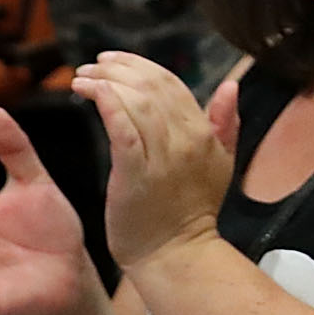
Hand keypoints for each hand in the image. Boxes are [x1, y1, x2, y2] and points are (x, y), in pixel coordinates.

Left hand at [74, 54, 236, 272]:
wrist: (177, 255)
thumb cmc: (191, 212)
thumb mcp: (220, 164)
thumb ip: (225, 123)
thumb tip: (230, 86)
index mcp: (204, 134)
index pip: (172, 84)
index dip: (141, 66)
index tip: (114, 59)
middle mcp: (186, 140)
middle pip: (152, 87)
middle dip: (119, 68)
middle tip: (94, 64)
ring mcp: (162, 158)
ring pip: (137, 103)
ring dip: (107, 82)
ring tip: (82, 77)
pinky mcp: (135, 174)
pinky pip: (122, 129)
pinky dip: (108, 104)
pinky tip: (90, 92)